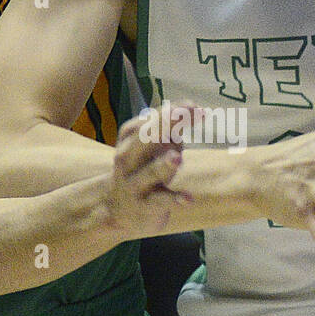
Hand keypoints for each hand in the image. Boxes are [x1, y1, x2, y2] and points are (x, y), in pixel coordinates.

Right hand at [103, 105, 194, 239]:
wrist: (118, 208)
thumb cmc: (143, 168)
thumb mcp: (154, 145)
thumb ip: (173, 128)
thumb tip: (196, 111)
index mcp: (130, 138)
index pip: (152, 119)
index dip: (175, 112)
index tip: (196, 108)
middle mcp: (128, 158)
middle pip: (144, 139)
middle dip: (164, 125)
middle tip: (182, 115)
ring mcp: (134, 182)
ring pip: (150, 172)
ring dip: (163, 165)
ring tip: (176, 157)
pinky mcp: (144, 205)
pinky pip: (160, 201)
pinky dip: (174, 200)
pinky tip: (188, 199)